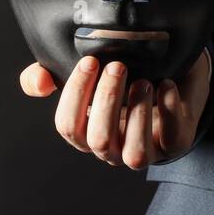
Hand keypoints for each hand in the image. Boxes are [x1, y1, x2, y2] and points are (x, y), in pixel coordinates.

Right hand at [19, 50, 211, 168]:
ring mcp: (145, 150)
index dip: (75, 95)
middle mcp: (112, 149)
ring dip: (137, 114)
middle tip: (118, 66)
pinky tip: (166, 84)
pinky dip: (169, 111)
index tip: (89, 61)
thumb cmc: (121, 77)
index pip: (68, 126)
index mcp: (87, 132)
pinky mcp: (174, 144)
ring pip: (135, 153)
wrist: (170, 75)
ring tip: (143, 80)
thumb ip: (47, 74)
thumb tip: (39, 83)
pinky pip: (173, 139)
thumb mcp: (85, 73)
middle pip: (99, 139)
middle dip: (107, 100)